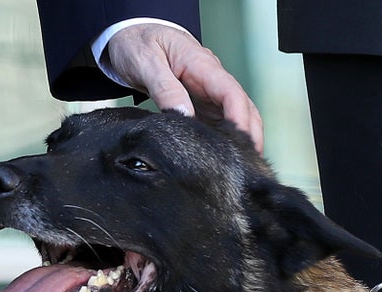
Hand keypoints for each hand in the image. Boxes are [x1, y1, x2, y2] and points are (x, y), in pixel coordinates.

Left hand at [107, 23, 263, 151]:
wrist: (130, 36)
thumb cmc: (138, 44)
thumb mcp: (146, 63)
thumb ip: (165, 89)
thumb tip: (184, 116)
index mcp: (202, 65)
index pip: (232, 93)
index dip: (240, 119)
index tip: (239, 143)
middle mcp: (211, 78)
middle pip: (243, 107)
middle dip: (251, 134)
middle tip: (248, 165)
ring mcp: (208, 91)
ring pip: (236, 116)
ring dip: (241, 138)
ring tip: (240, 166)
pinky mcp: (201, 102)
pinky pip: (219, 121)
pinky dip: (225, 138)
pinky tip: (222, 157)